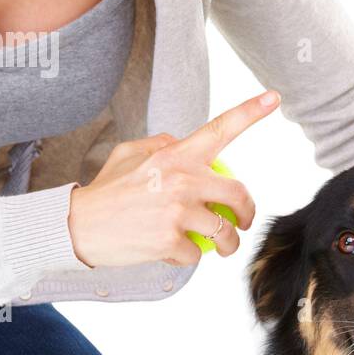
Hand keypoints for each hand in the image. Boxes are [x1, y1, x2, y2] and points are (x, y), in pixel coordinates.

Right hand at [67, 91, 279, 268]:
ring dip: (228, 245)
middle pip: (239, 194)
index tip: (273, 98)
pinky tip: (171, 250)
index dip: (249, 112)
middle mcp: (180, 178)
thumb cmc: (109, 191)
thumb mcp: (129, 154)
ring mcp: (177, 210)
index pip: (218, 129)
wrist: (80, 225)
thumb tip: (185, 142)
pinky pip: (197, 254)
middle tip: (242, 222)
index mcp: (174, 154)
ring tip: (219, 247)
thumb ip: (162, 146)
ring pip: (225, 232)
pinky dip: (188, 257)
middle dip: (248, 213)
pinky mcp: (171, 240)